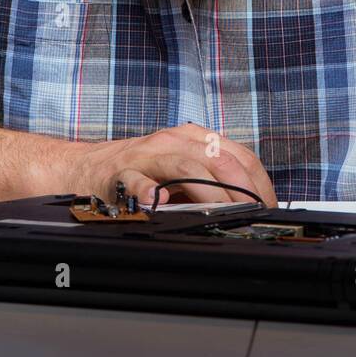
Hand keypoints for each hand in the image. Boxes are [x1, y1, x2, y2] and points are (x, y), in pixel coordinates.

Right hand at [67, 123, 277, 208]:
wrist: (87, 168)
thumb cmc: (141, 171)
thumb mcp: (182, 169)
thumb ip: (212, 180)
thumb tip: (252, 206)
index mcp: (195, 139)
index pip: (240, 156)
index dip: (259, 184)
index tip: (268, 209)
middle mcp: (174, 141)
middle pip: (219, 159)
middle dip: (242, 190)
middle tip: (252, 217)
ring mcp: (148, 155)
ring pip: (186, 166)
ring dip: (210, 191)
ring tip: (223, 211)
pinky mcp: (121, 173)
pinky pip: (136, 180)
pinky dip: (148, 190)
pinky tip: (158, 201)